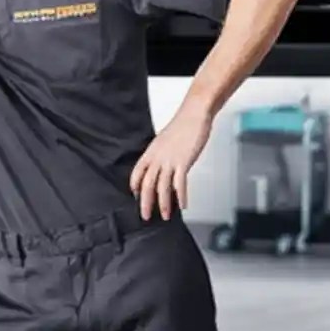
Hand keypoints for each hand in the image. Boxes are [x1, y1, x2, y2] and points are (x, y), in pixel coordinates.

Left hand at [129, 105, 213, 220]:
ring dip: (164, 204)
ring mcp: (170, 160)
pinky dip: (181, 196)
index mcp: (151, 152)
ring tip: (166, 216)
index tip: (135, 196)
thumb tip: (161, 167)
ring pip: (163, 187)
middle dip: (146, 202)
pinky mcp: (183, 162)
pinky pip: (180, 183)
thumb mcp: (164, 141)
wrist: (194, 115)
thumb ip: (160, 155)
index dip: (135, 186)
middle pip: (147, 184)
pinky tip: (182, 205)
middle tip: (146, 216)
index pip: (137, 172)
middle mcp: (157, 158)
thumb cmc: (182, 127)